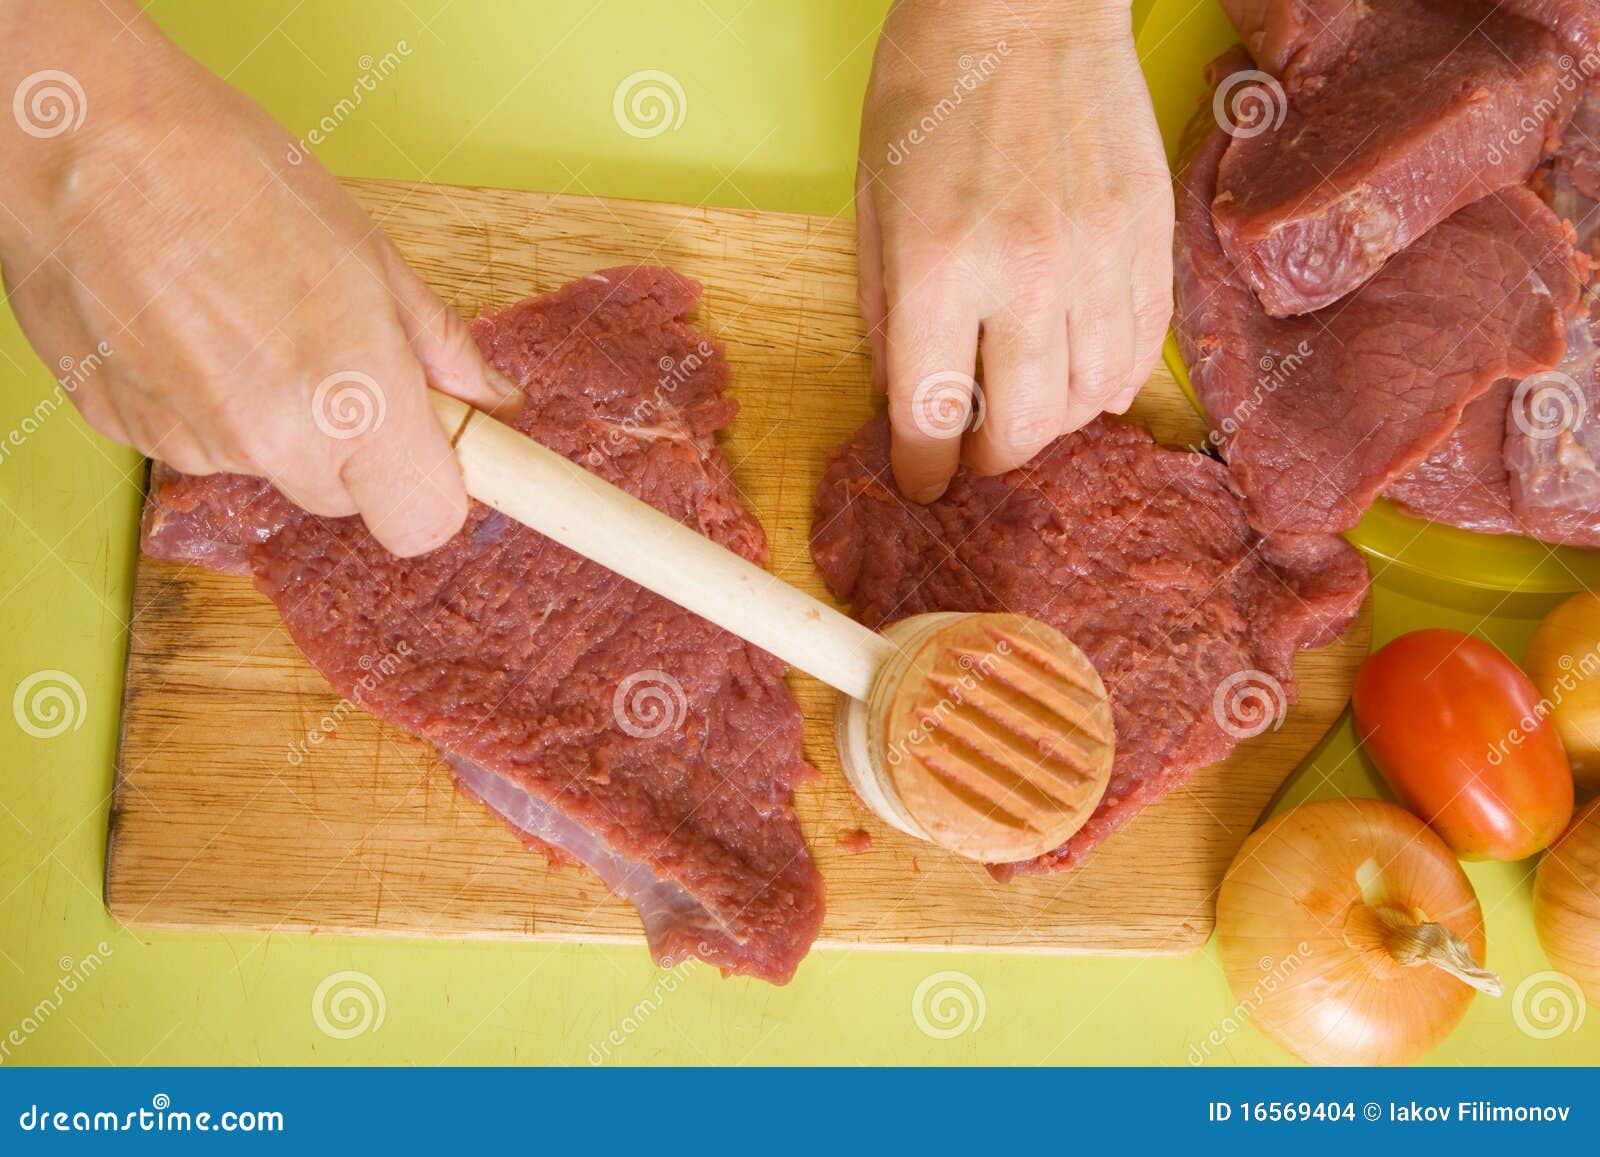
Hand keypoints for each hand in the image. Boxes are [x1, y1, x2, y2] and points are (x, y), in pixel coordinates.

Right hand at [0, 1, 519, 555]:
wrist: (81, 137)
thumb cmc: (230, 173)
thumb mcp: (370, 254)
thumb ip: (440, 348)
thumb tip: (491, 400)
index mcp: (355, 399)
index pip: (426, 522)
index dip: (435, 486)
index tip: (435, 447)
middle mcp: (274, 441)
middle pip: (346, 499)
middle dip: (356, 446)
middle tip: (339, 356)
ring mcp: (192, 443)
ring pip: (268, 468)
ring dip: (274, 418)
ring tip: (246, 317)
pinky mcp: (126, 431)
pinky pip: (196, 443)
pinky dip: (203, 402)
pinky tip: (187, 326)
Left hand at [856, 0, 1173, 500]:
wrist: (1026, 5)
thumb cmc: (929, 90)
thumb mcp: (873, 201)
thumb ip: (885, 310)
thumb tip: (907, 397)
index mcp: (939, 265)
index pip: (933, 415)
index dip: (922, 468)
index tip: (920, 482)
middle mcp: (1025, 273)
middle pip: (1024, 429)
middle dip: (990, 458)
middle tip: (972, 447)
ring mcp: (1098, 259)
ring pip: (1090, 401)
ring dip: (1052, 421)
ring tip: (1024, 400)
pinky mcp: (1149, 239)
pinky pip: (1140, 349)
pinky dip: (1108, 380)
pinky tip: (1080, 371)